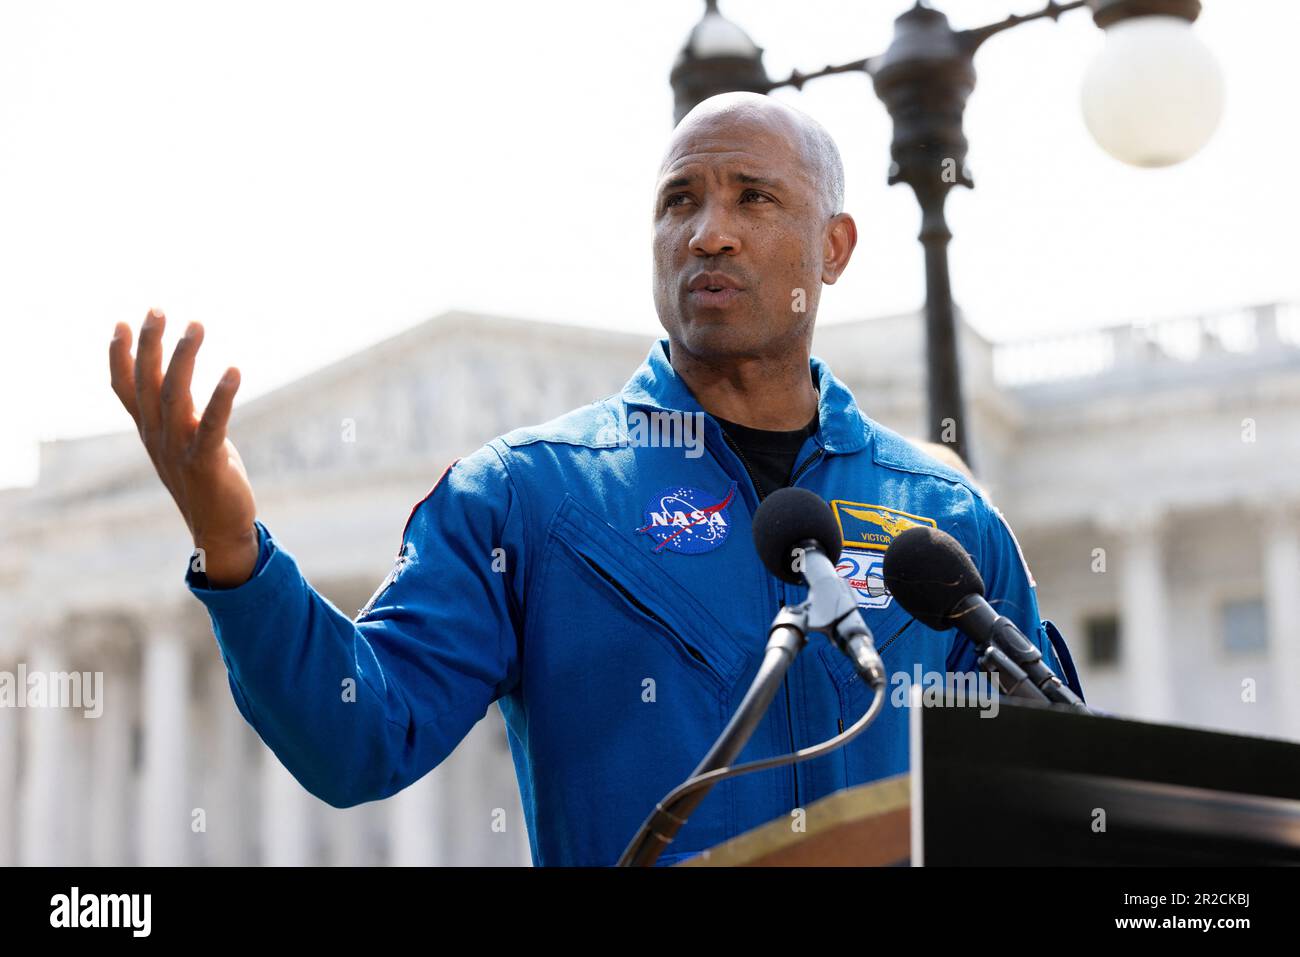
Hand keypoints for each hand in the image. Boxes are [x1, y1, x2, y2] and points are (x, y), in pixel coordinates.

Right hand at [109, 308, 259, 586]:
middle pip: (147, 382)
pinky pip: (212, 422)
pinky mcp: (207, 461)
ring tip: (196, 326)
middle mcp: (158, 437)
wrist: (219, 530)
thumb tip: (181, 381)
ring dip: (185, 357)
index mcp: (149, 432)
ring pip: (175, 395)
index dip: (119, 356)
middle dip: (149, 344)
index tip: (122, 322)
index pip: (124, 389)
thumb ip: (179, 415)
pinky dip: (222, 395)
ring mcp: (179, 449)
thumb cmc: (206, 482)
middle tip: (157, 310)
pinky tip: (234, 370)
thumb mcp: (184, 443)